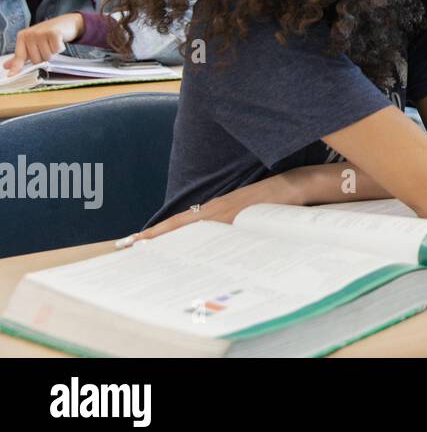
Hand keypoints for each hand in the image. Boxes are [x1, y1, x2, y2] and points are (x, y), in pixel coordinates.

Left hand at [5, 13, 83, 71]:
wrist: (65, 23)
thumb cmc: (47, 34)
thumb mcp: (32, 43)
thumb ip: (21, 56)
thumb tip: (7, 66)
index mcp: (22, 37)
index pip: (19, 56)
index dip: (16, 67)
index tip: (11, 75)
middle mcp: (30, 34)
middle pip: (36, 60)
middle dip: (44, 57)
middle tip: (47, 47)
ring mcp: (42, 33)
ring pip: (47, 56)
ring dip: (53, 53)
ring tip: (53, 44)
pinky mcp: (54, 33)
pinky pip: (56, 50)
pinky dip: (60, 48)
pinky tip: (59, 41)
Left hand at [126, 173, 297, 245]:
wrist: (295, 185)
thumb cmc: (273, 200)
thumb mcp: (246, 212)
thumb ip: (230, 222)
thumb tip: (214, 240)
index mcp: (216, 209)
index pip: (179, 223)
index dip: (156, 232)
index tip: (133, 240)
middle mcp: (216, 210)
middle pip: (178, 226)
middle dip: (153, 237)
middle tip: (128, 245)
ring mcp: (226, 213)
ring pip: (189, 228)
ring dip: (167, 238)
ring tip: (143, 246)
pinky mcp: (238, 216)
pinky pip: (210, 231)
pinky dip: (193, 238)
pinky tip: (183, 247)